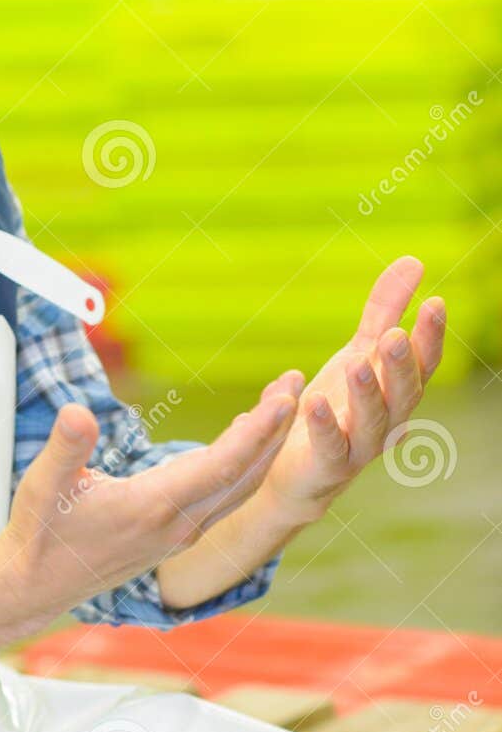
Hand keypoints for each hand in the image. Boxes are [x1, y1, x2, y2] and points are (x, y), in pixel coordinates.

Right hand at [0, 382, 297, 636]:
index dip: (258, 432)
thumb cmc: (40, 535)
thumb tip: (77, 413)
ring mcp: (180, 533)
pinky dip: (244, 463)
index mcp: (152, 508)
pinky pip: (225, 495)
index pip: (222, 466)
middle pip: (246, 475)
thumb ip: (66, 448)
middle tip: (297, 383)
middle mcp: (177, 525)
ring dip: (266, 445)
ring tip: (281, 401)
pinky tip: (244, 438)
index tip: (284, 398)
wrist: (35, 587)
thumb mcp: (42, 485)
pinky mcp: (175, 534)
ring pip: (240, 487)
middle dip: (277, 429)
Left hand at [259, 255, 445, 520]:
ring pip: (372, 423)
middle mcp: (388, 422)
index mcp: (397, 392)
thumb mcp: (358, 352)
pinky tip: (313, 400)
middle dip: (402, 365)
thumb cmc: (337, 407)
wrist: (296, 470)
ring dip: (366, 394)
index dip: (431, 336)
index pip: (423, 364)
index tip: (435, 302)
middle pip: (403, 394)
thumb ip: (384, 312)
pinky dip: (324, 425)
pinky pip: (329, 447)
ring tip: (356, 363)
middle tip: (396, 335)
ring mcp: (359, 447)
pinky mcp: (327, 466)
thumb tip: (414, 261)